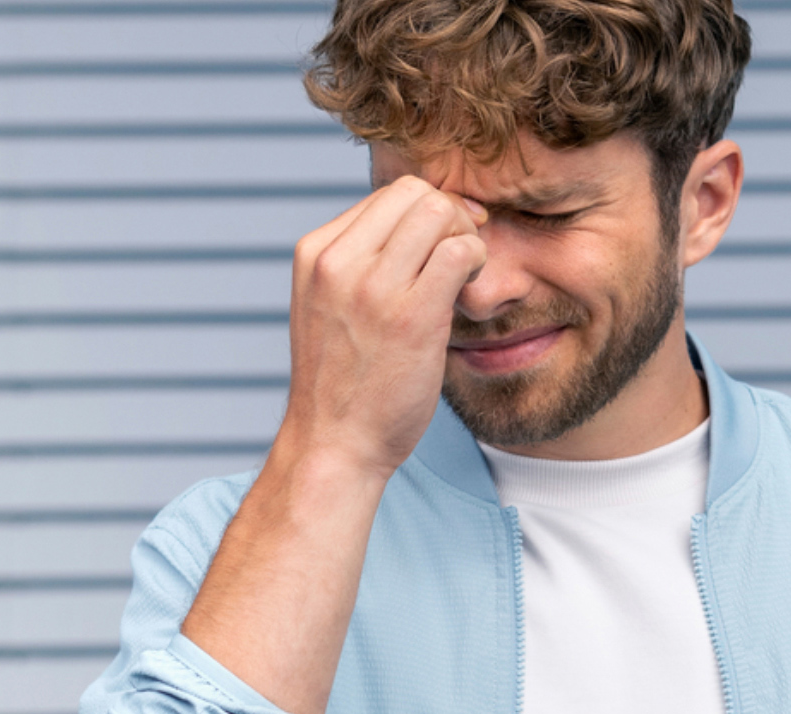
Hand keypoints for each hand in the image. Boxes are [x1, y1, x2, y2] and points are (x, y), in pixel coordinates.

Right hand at [280, 176, 487, 480]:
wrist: (333, 444)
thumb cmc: (342, 383)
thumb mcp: (330, 307)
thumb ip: (359, 264)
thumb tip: (416, 223)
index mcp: (315, 253)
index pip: (385, 195)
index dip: (425, 212)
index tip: (441, 244)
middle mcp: (337, 261)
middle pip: (413, 192)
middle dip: (448, 216)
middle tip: (458, 258)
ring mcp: (372, 287)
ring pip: (438, 211)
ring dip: (465, 237)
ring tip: (462, 277)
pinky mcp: (409, 316)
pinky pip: (459, 251)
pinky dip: (476, 262)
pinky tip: (468, 293)